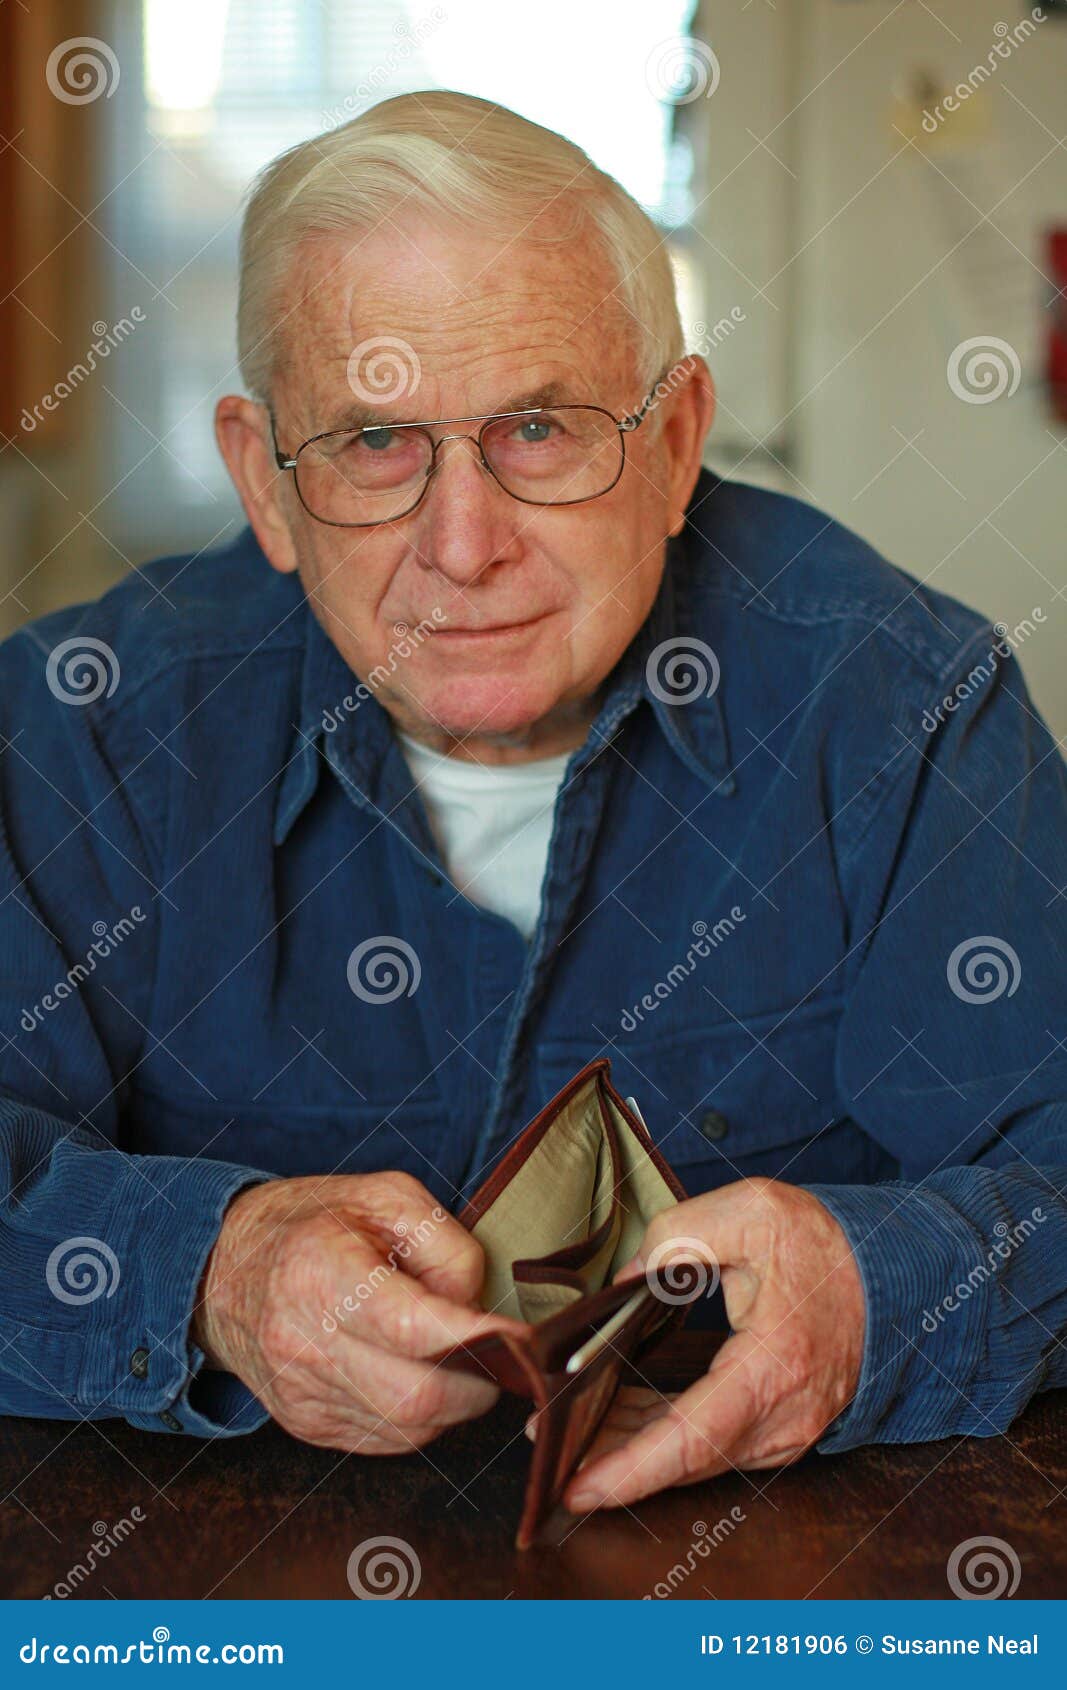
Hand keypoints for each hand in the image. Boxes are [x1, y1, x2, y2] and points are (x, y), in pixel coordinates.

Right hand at [192, 1171, 523, 1453]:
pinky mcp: (308, 1426)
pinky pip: (388, 1439)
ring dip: (452, 1400)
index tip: (521, 1335)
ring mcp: (303, 1396)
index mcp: (321, 1273)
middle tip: (498, 1348)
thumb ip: (445, 1243)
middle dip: (478, 1382)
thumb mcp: (384, 1194)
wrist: (221, 1269)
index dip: (478, 1339)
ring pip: (410, 1428)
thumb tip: (478, 1309)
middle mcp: (305, 1344)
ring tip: (451, 1351)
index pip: (413, 1330)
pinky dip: (421, 1414)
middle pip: (417, 1399)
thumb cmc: (311, 1222)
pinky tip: (415, 1370)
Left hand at [561, 1177, 864, 1511]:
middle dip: (612, 1460)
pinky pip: (713, 1444)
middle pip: (685, 1459)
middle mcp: (784, 1417)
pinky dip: (664, 1436)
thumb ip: (678, 1237)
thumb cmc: (824, 1244)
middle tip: (547, 1444)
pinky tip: (620, 1419)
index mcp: (775, 1366)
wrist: (890, 1270)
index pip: (693, 1437)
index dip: (632, 1468)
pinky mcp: (782, 1428)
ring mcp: (787, 1431)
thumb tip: (626, 1280)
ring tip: (569, 1428)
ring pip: (696, 1457)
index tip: (579, 1487)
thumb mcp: (750, 1212)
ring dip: (632, 1447)